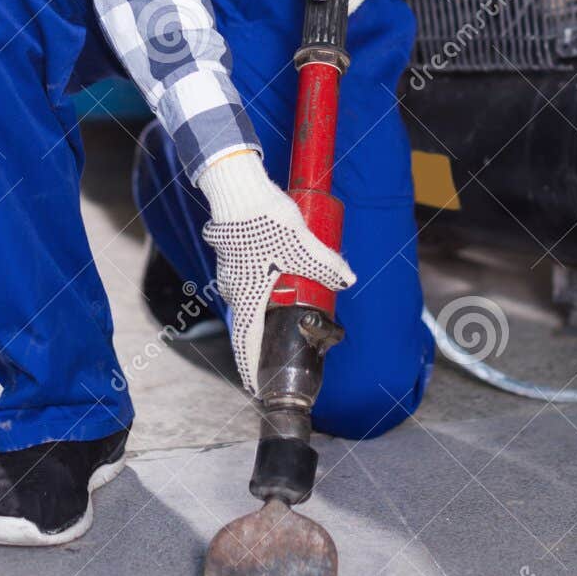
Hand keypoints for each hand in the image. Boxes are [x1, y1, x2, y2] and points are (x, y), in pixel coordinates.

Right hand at [197, 150, 354, 395]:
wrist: (237, 188)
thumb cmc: (264, 221)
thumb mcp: (304, 245)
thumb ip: (327, 264)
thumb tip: (347, 278)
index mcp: (248, 296)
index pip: (247, 344)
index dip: (251, 369)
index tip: (256, 387)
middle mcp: (233, 289)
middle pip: (247, 325)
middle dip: (262, 343)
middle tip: (276, 355)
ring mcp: (229, 272)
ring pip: (246, 300)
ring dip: (261, 311)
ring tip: (282, 313)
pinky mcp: (231, 255)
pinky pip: (244, 281)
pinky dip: (257, 289)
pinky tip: (274, 276)